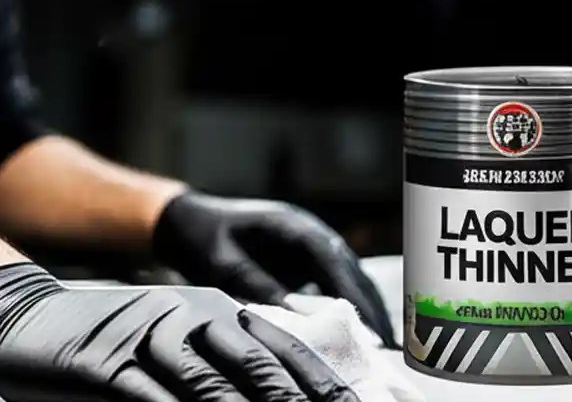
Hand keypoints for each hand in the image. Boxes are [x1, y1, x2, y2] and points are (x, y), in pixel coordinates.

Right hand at [0, 263, 361, 401]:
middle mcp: (186, 316)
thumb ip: (219, 373)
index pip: (284, 352)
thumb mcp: (167, 347)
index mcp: (211, 310)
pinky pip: (151, 397)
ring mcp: (145, 336)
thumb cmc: (104, 341)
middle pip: (258, 369)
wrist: (22, 314)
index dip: (325, 388)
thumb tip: (279, 393)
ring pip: (211, 386)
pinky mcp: (105, 362)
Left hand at [153, 191, 396, 348]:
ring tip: (378, 349)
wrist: (188, 222)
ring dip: (366, 310)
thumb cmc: (203, 240)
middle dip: (370, 309)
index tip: (369, 329)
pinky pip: (337, 284)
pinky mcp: (309, 260)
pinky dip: (350, 308)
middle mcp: (311, 233)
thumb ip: (259, 286)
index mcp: (292, 226)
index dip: (354, 295)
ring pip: (351, 278)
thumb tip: (298, 318)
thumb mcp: (224, 265)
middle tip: (384, 349)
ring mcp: (313, 245)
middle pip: (351, 271)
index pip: (333, 260)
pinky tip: (356, 336)